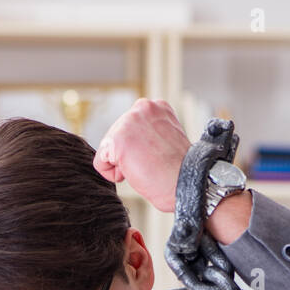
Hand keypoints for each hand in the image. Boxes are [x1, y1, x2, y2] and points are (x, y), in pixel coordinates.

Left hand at [92, 98, 192, 212]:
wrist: (188, 183)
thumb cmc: (180, 171)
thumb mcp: (166, 138)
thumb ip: (148, 131)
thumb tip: (132, 141)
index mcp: (156, 107)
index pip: (129, 129)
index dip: (139, 149)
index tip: (158, 156)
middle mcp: (142, 107)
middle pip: (116, 137)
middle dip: (129, 156)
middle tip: (152, 164)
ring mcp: (128, 122)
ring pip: (108, 150)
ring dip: (124, 165)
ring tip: (146, 168)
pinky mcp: (117, 140)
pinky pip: (101, 163)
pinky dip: (113, 175)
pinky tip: (134, 174)